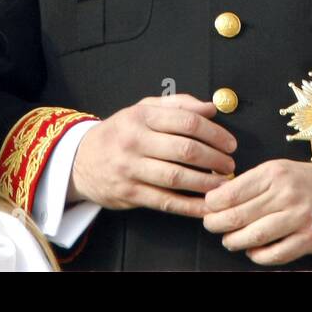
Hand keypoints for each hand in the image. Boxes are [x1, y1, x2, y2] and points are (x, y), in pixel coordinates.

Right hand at [69, 94, 235, 215]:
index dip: (214, 133)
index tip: (230, 143)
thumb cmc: (121, 132)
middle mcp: (135, 141)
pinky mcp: (129, 193)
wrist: (81, 160)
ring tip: (224, 185)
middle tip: (230, 165)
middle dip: (215, 159)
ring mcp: (131, 168)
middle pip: (185, 150)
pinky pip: (165, 201)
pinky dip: (189, 206)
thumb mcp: (143, 109)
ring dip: (206, 183)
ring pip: (177, 177)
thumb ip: (178, 105)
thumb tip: (212, 107)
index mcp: (141, 116)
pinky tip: (205, 206)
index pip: (187, 121)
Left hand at [203, 160, 311, 264]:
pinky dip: (258, 256)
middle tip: (211, 225)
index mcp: (274, 173)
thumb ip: (252, 183)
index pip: (231, 192)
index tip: (207, 207)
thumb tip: (217, 195)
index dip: (212, 204)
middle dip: (216, 224)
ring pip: (253, 236)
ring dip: (234, 241)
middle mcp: (285, 194)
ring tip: (229, 240)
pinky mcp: (310, 238)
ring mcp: (298, 217)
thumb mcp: (279, 169)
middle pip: (237, 216)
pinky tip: (253, 251)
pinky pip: (275, 254)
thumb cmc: (307, 181)